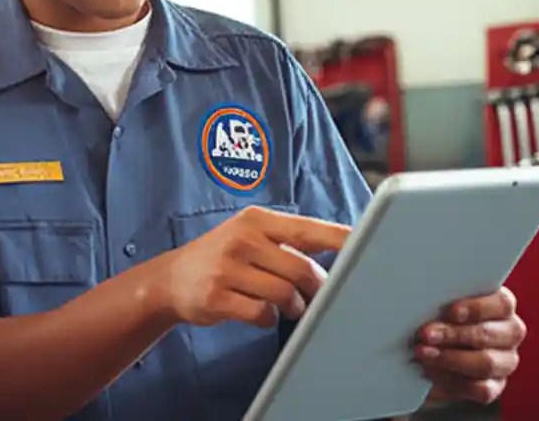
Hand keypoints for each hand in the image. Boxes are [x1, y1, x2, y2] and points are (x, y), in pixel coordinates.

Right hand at [156, 206, 350, 327]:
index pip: (307, 229)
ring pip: (284, 294)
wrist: (170, 279)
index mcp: (255, 220)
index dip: (339, 238)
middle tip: (314, 295)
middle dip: (315, 287)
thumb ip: (288, 241)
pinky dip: (268, 318)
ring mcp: (227, 268)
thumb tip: (341, 254)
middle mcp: (241, 239)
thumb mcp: (250, 235)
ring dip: (294, 306)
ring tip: (286, 305)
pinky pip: (262, 314)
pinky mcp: (216, 297)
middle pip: (302, 269)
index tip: (367, 244)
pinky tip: (260, 312)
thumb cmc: (222, 257)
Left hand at [414, 287, 524, 404]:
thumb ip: (439, 302)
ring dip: (450, 358)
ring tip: (423, 353)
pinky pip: (482, 389)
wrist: (420, 353)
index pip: (502, 303)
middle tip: (426, 334)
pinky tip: (430, 372)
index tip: (452, 312)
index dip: (477, 308)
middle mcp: (509, 333)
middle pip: (490, 334)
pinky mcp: (494, 386)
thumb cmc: (433, 318)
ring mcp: (505, 361)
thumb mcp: (435, 306)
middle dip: (454, 335)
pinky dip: (452, 381)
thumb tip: (425, 302)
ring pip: (487, 363)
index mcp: (500, 306)